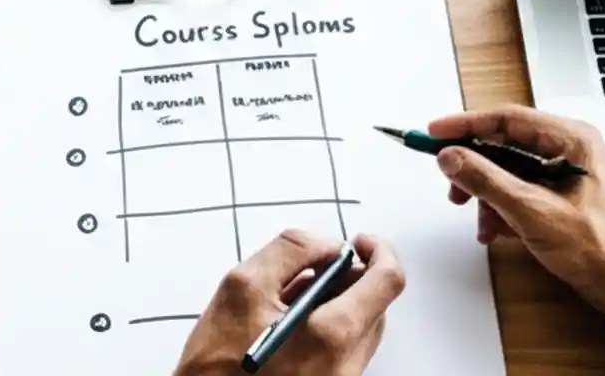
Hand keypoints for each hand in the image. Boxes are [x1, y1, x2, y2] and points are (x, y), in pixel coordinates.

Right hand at [174, 231, 403, 375]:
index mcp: (332, 336)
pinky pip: (342, 348)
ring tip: (286, 304)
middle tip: (307, 272)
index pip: (387, 281)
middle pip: (374, 303)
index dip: (379, 251)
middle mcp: (347, 365)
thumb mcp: (243, 286)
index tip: (359, 241)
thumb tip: (328, 243)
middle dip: (346, 277)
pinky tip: (286, 327)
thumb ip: (291, 251)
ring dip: (332, 303)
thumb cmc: (216, 363)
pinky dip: (323, 328)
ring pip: (357, 326)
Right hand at [429, 106, 604, 314]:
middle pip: (504, 146)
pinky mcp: (559, 198)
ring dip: (487, 196)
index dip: (466, 125)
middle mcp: (569, 151)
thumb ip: (486, 180)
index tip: (435, 132)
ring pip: (508, 172)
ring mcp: (565, 175)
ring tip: (482, 221)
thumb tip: (451, 157)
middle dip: (475, 169)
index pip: (507, 118)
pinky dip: (501, 209)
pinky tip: (496, 231)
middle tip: (452, 184)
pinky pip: (518, 192)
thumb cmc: (602, 247)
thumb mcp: (531, 210)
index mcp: (572, 140)